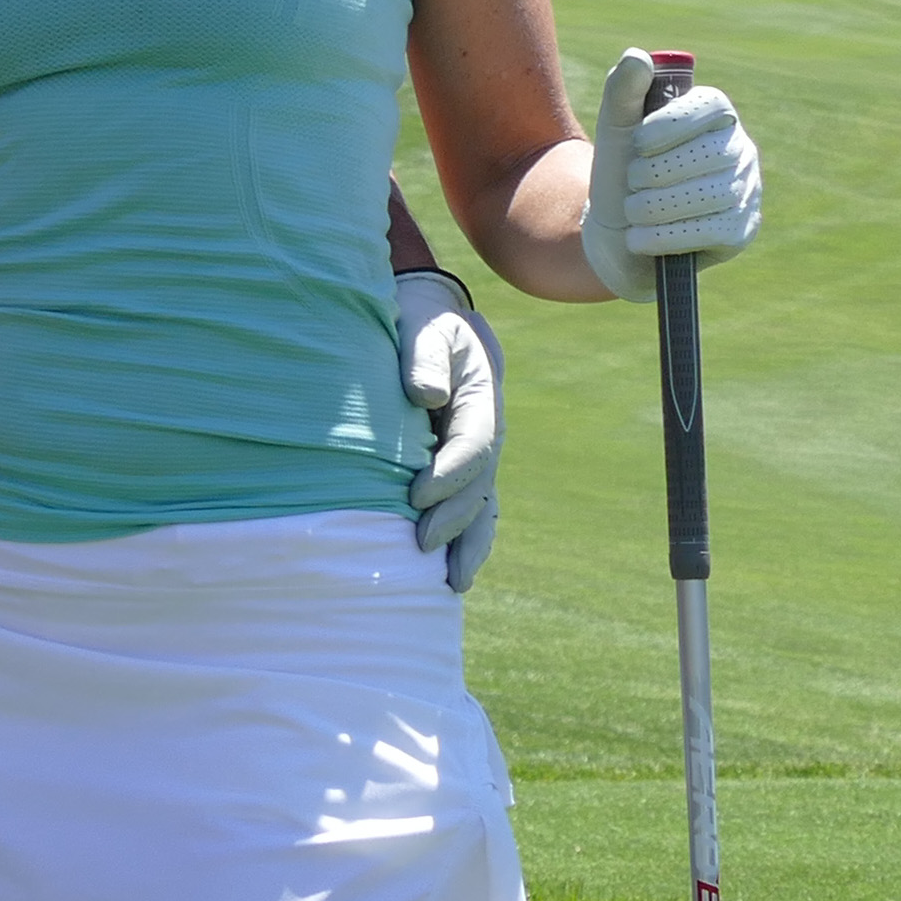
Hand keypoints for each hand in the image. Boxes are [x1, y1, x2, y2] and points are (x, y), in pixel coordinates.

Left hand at [395, 268, 504, 594]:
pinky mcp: (459, 467)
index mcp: (481, 398)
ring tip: (451, 582)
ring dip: (468, 544)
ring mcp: (476, 453)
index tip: (415, 495)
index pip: (474, 445)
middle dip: (452, 518)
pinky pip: (473, 509)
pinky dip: (467, 541)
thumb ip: (424, 355)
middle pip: (478, 485)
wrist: (425, 319)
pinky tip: (455, 575)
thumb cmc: (417, 321)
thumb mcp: (421, 324)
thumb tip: (426, 393)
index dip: (448, 473)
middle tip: (419, 544)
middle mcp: (485, 432)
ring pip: (482, 506)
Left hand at [583, 51, 764, 300]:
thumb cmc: (621, 173)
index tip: (637, 143)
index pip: (713, 105)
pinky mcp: (741, 230)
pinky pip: (714, 230)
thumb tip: (637, 56)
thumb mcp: (614, 130)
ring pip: (713, 194)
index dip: (674, 123)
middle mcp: (739, 149)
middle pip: (713, 152)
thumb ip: (623, 91)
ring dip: (657, 206)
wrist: (616, 233)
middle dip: (657, 172)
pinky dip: (667, 235)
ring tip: (633, 211)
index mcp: (714, 116)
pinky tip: (642, 238)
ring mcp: (746, 190)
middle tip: (631, 182)